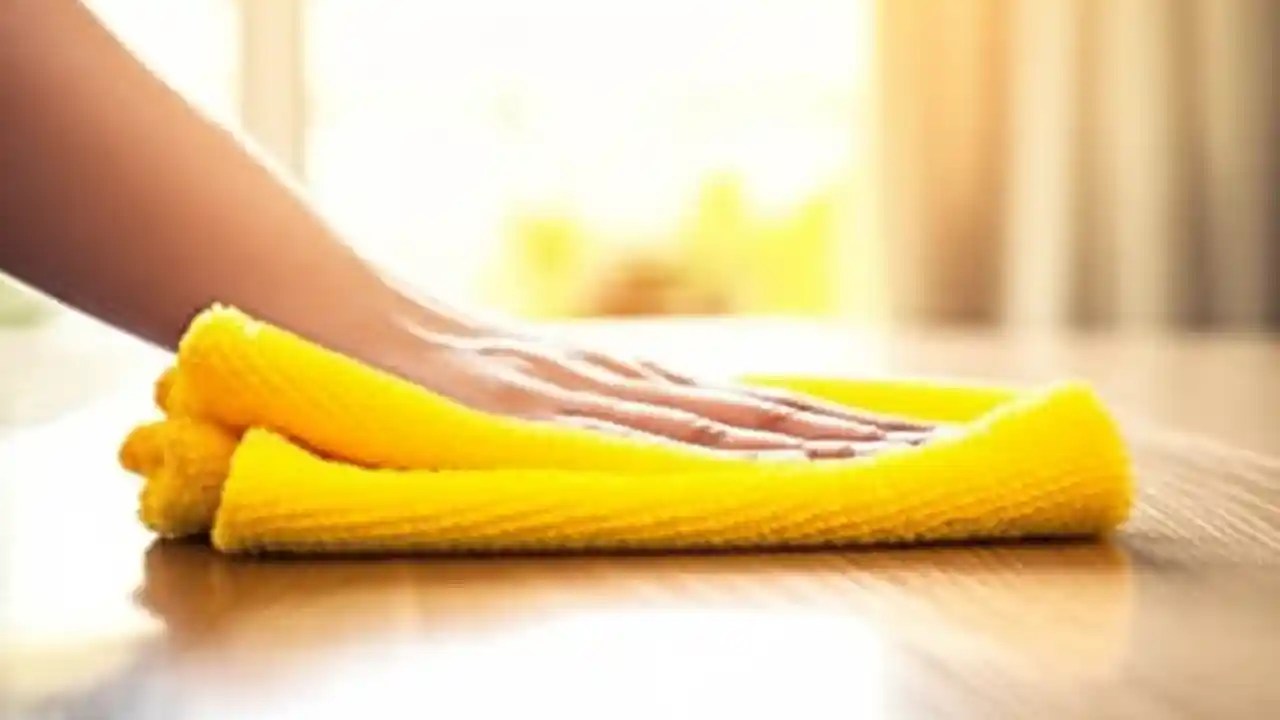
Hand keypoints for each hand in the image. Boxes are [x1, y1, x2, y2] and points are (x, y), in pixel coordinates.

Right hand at [383, 326, 934, 460]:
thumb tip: (702, 454)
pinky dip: (725, 462)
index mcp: (646, 393)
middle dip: (871, 447)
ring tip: (913, 470)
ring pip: (734, 433)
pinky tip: (782, 476)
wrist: (367, 328)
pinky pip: (652, 446)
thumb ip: (622, 421)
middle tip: (966, 462)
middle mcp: (638, 396)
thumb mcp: (551, 398)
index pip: (773, 419)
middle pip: (777, 426)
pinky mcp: (550, 422)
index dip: (857, 436)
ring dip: (826, 452)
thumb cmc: (456, 372)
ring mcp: (597, 407)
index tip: (938, 453)